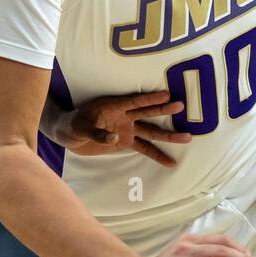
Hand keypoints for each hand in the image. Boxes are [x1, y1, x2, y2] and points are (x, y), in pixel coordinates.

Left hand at [53, 90, 193, 167]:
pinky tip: (171, 162)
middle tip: (181, 106)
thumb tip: (115, 138)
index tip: (166, 95)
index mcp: (114, 107)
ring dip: (168, 135)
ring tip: (187, 138)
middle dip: (164, 111)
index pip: (135, 101)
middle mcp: (124, 116)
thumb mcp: (81, 128)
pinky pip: (145, 149)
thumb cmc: (73, 125)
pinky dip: (157, 155)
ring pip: (151, 132)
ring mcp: (127, 129)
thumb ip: (97, 133)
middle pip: (148, 113)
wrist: (68, 134)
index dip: (150, 98)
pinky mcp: (126, 142)